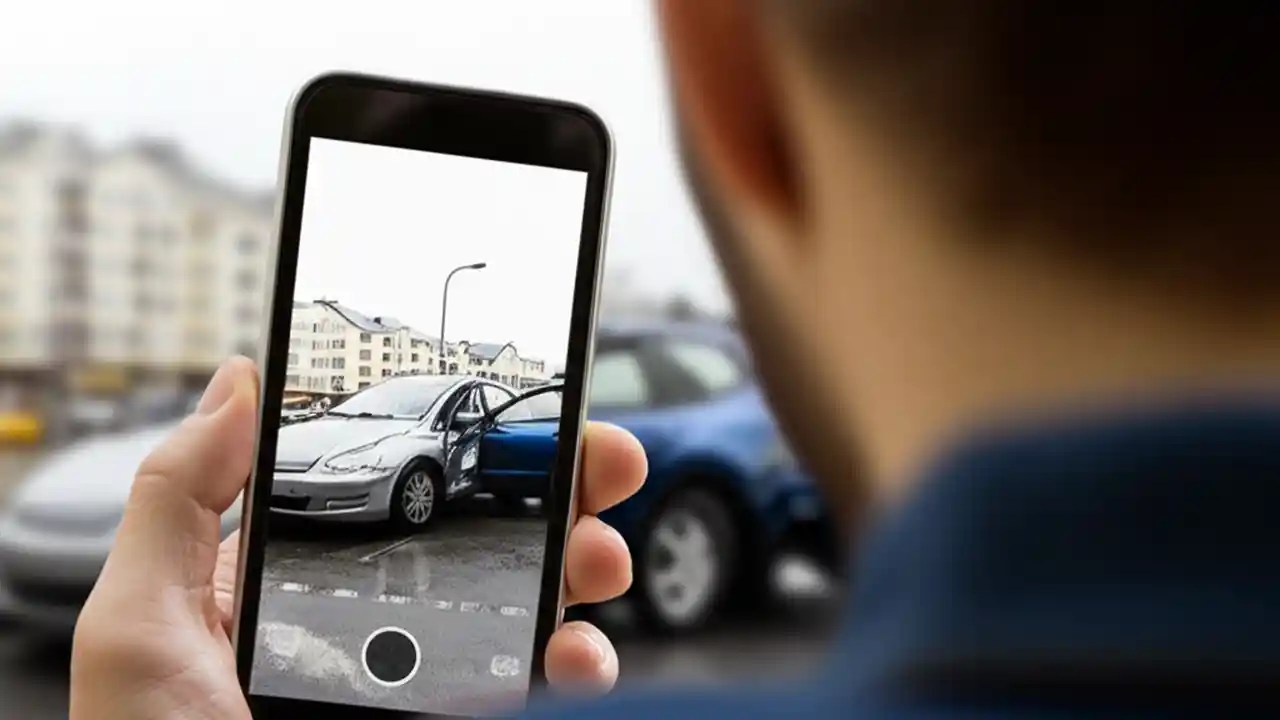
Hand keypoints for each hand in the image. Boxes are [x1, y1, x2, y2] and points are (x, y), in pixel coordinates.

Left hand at [70, 357, 646, 719]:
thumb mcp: (141, 623)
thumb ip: (178, 498)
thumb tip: (235, 383)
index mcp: (302, 583)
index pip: (401, 494)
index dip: (468, 449)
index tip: (526, 413)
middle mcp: (375, 626)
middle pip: (486, 537)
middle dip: (555, 488)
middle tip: (601, 462)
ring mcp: (423, 680)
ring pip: (528, 605)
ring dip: (582, 563)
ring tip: (598, 558)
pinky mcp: (461, 719)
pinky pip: (538, 682)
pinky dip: (580, 658)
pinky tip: (575, 653)